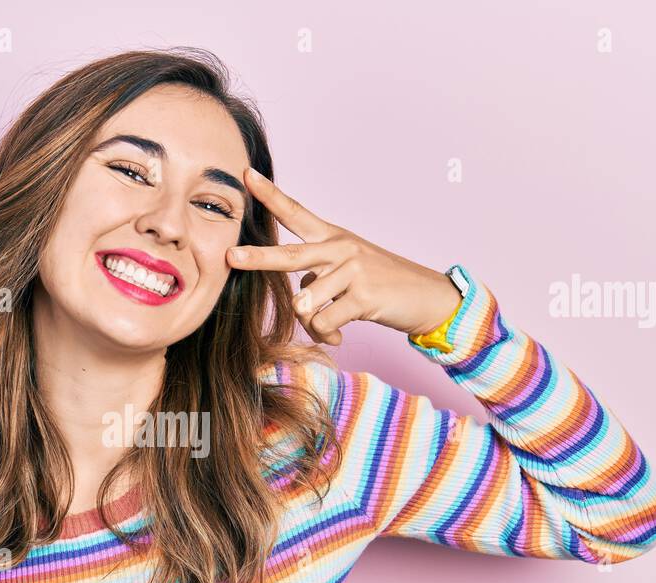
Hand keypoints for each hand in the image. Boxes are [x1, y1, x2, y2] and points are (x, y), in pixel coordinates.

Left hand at [227, 167, 461, 345]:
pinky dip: (326, 335)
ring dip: (311, 324)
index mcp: (332, 237)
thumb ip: (315, 280)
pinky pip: (323, 323)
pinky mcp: (364, 296)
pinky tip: (340, 334)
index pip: (296, 212)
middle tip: (230, 257)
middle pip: (289, 255)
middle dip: (257, 258)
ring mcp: (353, 271)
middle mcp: (340, 248)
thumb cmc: (379, 285)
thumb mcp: (345, 273)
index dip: (270, 195)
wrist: (425, 296)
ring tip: (327, 326)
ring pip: (305, 303)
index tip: (246, 175)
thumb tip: (299, 306)